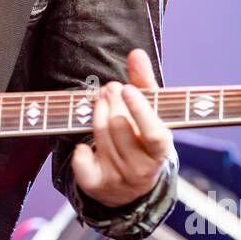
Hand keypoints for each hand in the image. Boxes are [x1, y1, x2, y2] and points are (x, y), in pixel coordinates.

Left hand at [71, 48, 175, 208]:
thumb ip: (144, 82)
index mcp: (160, 152)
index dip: (140, 111)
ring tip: (100, 101)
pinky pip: (82, 162)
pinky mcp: (97, 186)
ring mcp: (119, 179)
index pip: (153, 133)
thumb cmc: (143, 139)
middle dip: (111, 103)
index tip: (126, 88)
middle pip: (120, 128)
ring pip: (100, 138)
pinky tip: (86, 144)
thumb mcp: (150, 114)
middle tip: (109, 88)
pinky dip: (80, 150)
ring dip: (97, 114)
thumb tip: (137, 53)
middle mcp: (142, 169)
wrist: (133, 186)